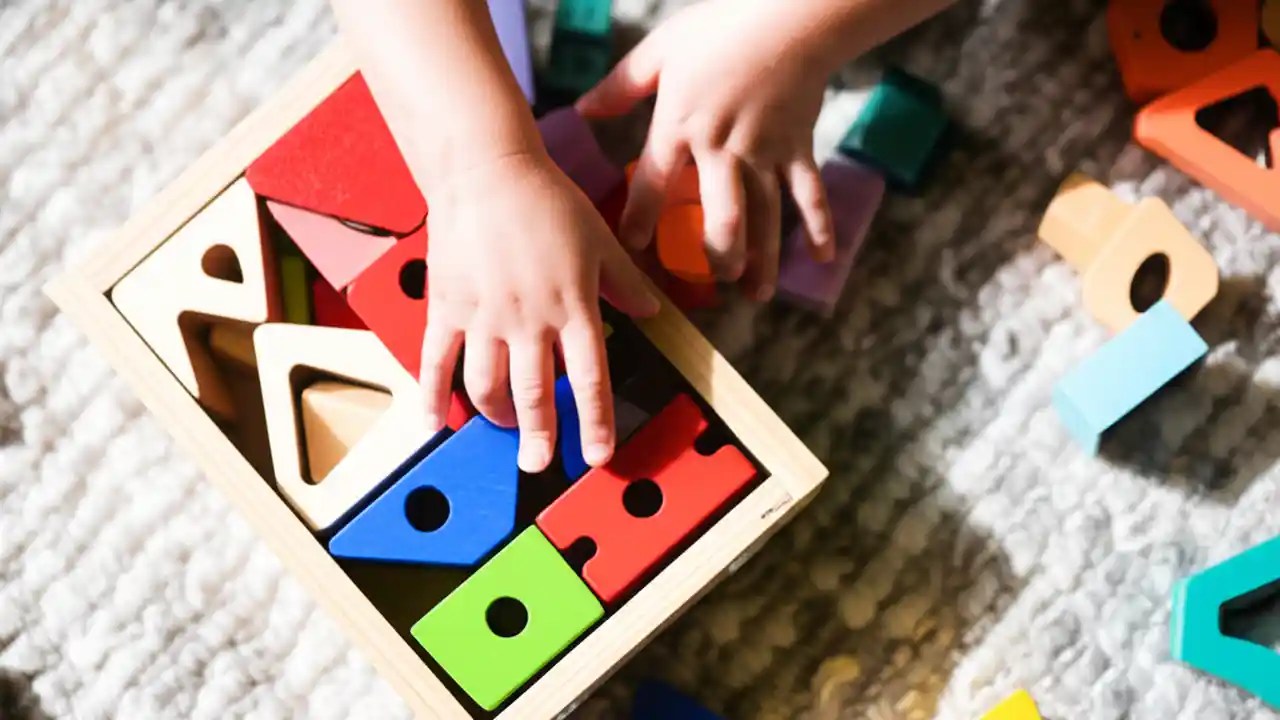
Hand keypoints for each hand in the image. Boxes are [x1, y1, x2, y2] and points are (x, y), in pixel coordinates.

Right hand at [421, 152, 659, 471]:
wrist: (487, 169)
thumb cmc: (547, 200)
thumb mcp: (599, 240)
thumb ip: (625, 282)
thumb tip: (652, 311)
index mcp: (572, 306)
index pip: (589, 378)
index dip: (595, 421)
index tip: (597, 455)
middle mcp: (529, 320)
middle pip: (535, 394)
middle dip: (540, 436)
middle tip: (539, 463)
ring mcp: (484, 317)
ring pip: (487, 385)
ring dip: (496, 418)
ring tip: (503, 435)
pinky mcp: (447, 307)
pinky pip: (436, 362)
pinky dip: (432, 396)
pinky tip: (431, 424)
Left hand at [576, 0, 836, 300]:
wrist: (789, 14)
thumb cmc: (721, 27)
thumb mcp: (660, 51)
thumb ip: (621, 86)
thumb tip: (583, 111)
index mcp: (681, 127)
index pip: (652, 184)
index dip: (638, 219)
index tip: (629, 248)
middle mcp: (721, 150)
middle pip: (718, 217)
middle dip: (714, 257)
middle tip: (709, 284)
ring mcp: (764, 153)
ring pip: (764, 217)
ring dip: (762, 259)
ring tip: (756, 294)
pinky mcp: (798, 147)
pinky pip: (809, 194)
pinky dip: (819, 225)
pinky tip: (822, 258)